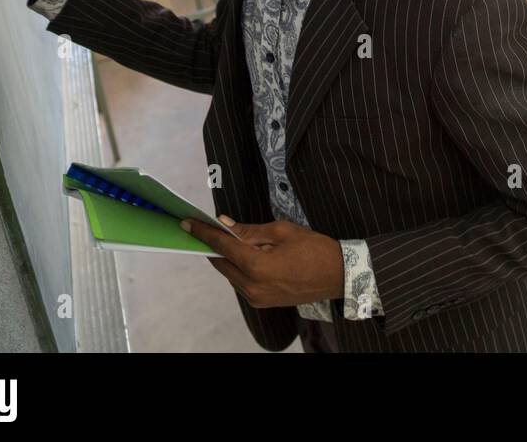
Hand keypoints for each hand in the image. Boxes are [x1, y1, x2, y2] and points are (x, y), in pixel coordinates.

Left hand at [182, 216, 344, 308]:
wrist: (338, 276)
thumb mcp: (283, 231)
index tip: (188, 224)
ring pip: (231, 275)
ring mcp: (256, 298)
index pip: (222, 247)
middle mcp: (252, 286)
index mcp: (257, 266)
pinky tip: (246, 256)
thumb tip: (226, 225)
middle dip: (215, 246)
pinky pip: (241, 283)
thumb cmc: (315, 249)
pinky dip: (239, 269)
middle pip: (222, 263)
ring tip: (232, 241)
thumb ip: (250, 230)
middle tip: (209, 229)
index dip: (204, 234)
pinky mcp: (262, 303)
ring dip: (228, 258)